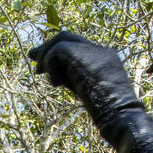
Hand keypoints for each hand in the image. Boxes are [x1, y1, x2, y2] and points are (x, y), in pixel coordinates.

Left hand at [28, 32, 152, 149]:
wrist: (120, 114)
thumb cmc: (109, 114)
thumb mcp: (89, 93)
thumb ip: (75, 80)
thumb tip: (56, 77)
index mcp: (105, 58)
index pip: (78, 47)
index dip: (59, 52)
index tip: (45, 64)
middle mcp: (100, 50)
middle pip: (68, 38)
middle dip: (48, 47)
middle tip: (32, 57)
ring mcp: (93, 51)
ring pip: (61, 40)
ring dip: (46, 56)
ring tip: (39, 72)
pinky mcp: (82, 54)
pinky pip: (58, 51)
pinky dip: (51, 65)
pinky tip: (55, 84)